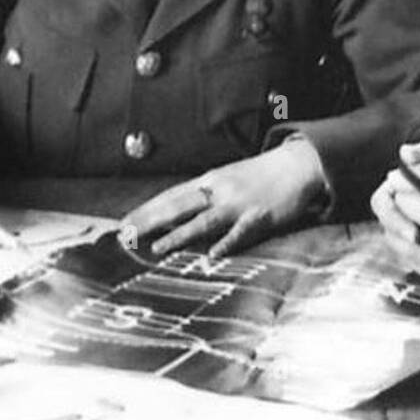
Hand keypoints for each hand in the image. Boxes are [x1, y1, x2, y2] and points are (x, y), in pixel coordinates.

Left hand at [120, 140, 327, 258]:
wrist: (296, 165)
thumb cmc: (258, 177)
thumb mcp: (226, 180)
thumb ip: (202, 196)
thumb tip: (172, 214)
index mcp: (209, 181)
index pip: (170, 196)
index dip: (145, 210)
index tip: (122, 224)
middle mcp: (219, 190)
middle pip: (179, 206)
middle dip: (151, 221)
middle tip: (127, 236)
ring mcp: (239, 204)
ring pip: (205, 221)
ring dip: (180, 235)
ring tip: (158, 248)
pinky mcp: (260, 218)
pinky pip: (241, 233)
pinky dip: (227, 243)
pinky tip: (214, 255)